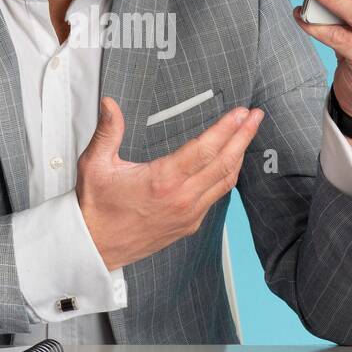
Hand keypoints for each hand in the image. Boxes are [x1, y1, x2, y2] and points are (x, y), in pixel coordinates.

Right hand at [76, 96, 264, 270]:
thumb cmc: (95, 207)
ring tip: (248, 134)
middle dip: (244, 136)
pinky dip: (226, 176)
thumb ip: (107, 131)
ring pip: (225, 181)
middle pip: (224, 163)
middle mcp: (182, 199)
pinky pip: (216, 197)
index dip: (227, 128)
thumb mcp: (95, 164)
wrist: (95, 247)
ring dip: (240, 155)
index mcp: (163, 180)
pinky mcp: (189, 225)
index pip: (205, 149)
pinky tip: (229, 163)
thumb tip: (109, 104)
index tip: (241, 112)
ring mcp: (189, 214)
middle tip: (257, 116)